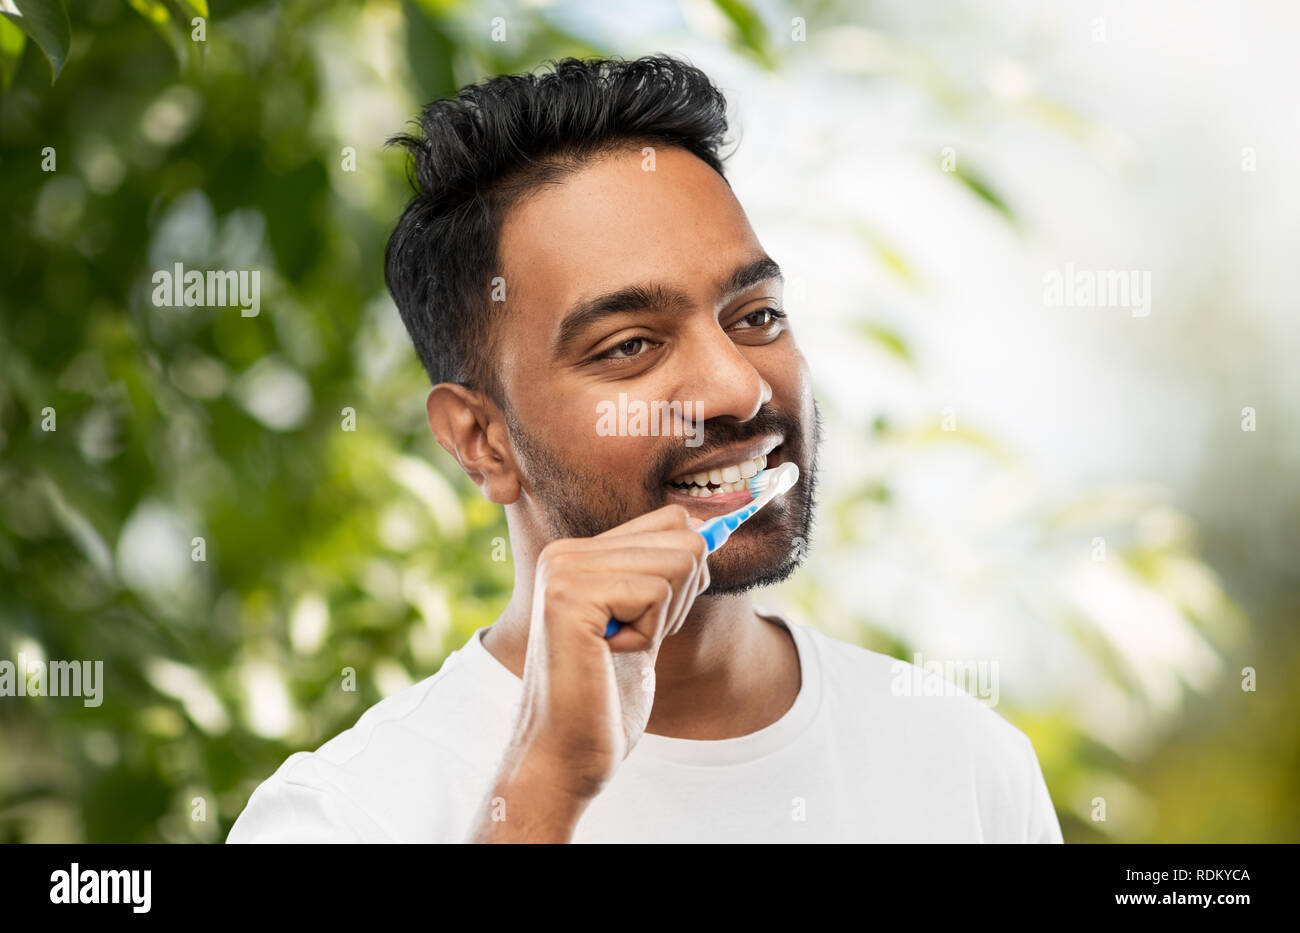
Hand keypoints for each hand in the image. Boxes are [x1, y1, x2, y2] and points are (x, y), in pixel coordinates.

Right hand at [468, 505, 708, 840]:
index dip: (685, 574)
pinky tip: (610, 656)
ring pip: (678, 562)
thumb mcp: (643, 621)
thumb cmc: (606, 700)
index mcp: (578, 553)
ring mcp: (563, 569)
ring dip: (664, 618)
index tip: (652, 619)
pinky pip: (657, 591)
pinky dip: (649, 633)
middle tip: (631, 640)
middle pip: (683, 536)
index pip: (672, 519)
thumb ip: (664, 573)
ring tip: (618, 648)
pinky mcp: (570, 595)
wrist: (566, 756)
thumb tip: (711, 529)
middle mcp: (564, 551)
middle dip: (679, 599)